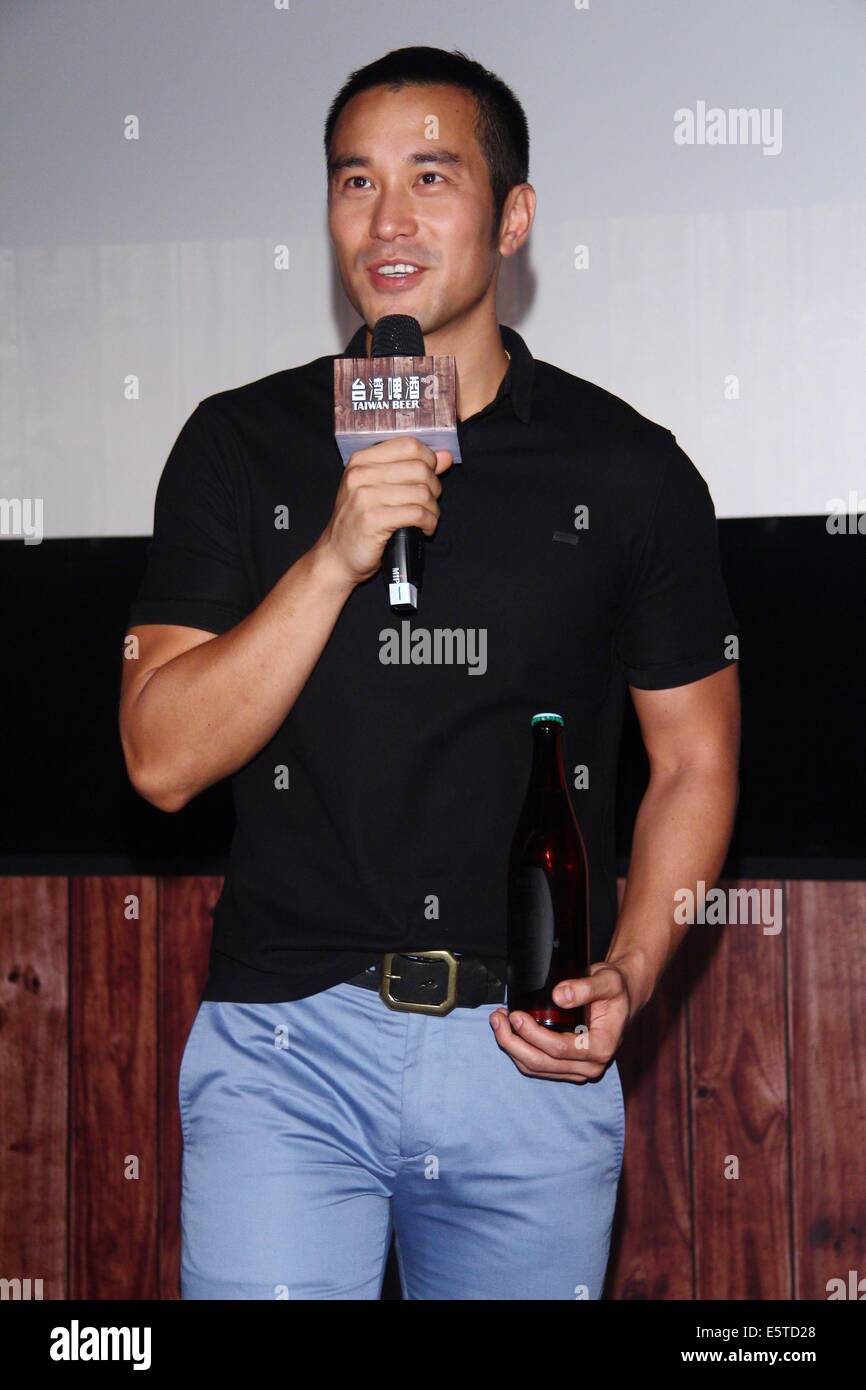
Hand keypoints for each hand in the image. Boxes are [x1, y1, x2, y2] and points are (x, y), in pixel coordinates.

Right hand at [313, 436, 452, 587]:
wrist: (337, 556)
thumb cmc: (360, 522)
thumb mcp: (381, 489)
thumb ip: (412, 469)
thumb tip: (445, 456)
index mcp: (362, 460)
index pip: (409, 445)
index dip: (429, 461)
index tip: (430, 477)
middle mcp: (360, 474)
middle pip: (419, 468)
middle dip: (434, 488)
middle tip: (429, 503)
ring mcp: (365, 497)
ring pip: (421, 492)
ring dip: (433, 509)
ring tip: (427, 518)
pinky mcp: (373, 520)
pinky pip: (416, 514)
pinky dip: (428, 523)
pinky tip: (424, 529)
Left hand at [488, 959, 637, 1082]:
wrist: (621, 997)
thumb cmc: (615, 989)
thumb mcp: (607, 980)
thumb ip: (586, 987)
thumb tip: (559, 996)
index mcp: (601, 1048)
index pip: (558, 1049)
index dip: (533, 1034)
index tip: (516, 1014)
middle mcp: (590, 1065)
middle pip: (541, 1063)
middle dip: (513, 1042)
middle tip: (498, 1017)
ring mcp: (578, 1069)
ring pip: (535, 1068)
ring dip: (512, 1047)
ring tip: (498, 1021)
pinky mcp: (567, 1068)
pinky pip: (537, 1066)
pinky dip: (519, 1050)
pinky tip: (510, 1030)